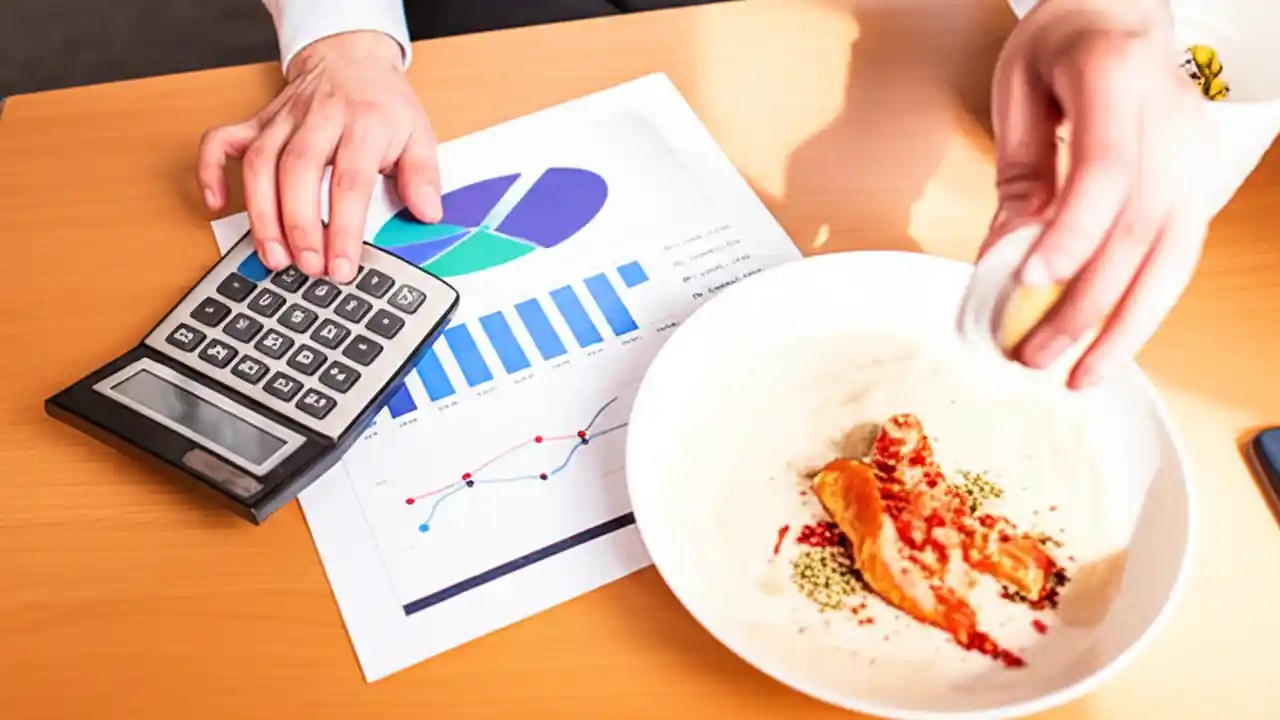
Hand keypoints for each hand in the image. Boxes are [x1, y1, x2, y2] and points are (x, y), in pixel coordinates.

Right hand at [198, 31, 441, 283]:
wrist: (351, 59)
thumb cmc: (383, 105)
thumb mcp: (419, 134)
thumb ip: (423, 175)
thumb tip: (427, 212)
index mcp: (363, 123)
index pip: (350, 179)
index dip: (344, 227)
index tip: (342, 265)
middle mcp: (319, 118)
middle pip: (299, 171)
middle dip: (299, 224)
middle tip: (307, 266)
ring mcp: (283, 119)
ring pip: (260, 162)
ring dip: (261, 213)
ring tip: (273, 255)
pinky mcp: (257, 121)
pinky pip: (221, 140)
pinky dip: (211, 171)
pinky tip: (217, 204)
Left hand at [984, 0, 1216, 387]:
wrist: (1124, 11)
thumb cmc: (1064, 44)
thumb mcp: (1018, 91)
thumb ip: (1019, 175)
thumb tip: (1003, 263)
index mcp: (1118, 82)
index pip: (1106, 173)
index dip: (1070, 234)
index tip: (1026, 282)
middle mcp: (1170, 126)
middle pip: (1137, 230)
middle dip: (1083, 306)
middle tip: (1031, 357)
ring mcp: (1194, 158)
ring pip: (1171, 258)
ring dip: (1124, 328)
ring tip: (1081, 378)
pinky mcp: (1197, 186)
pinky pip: (1176, 258)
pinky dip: (1144, 308)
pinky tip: (1110, 346)